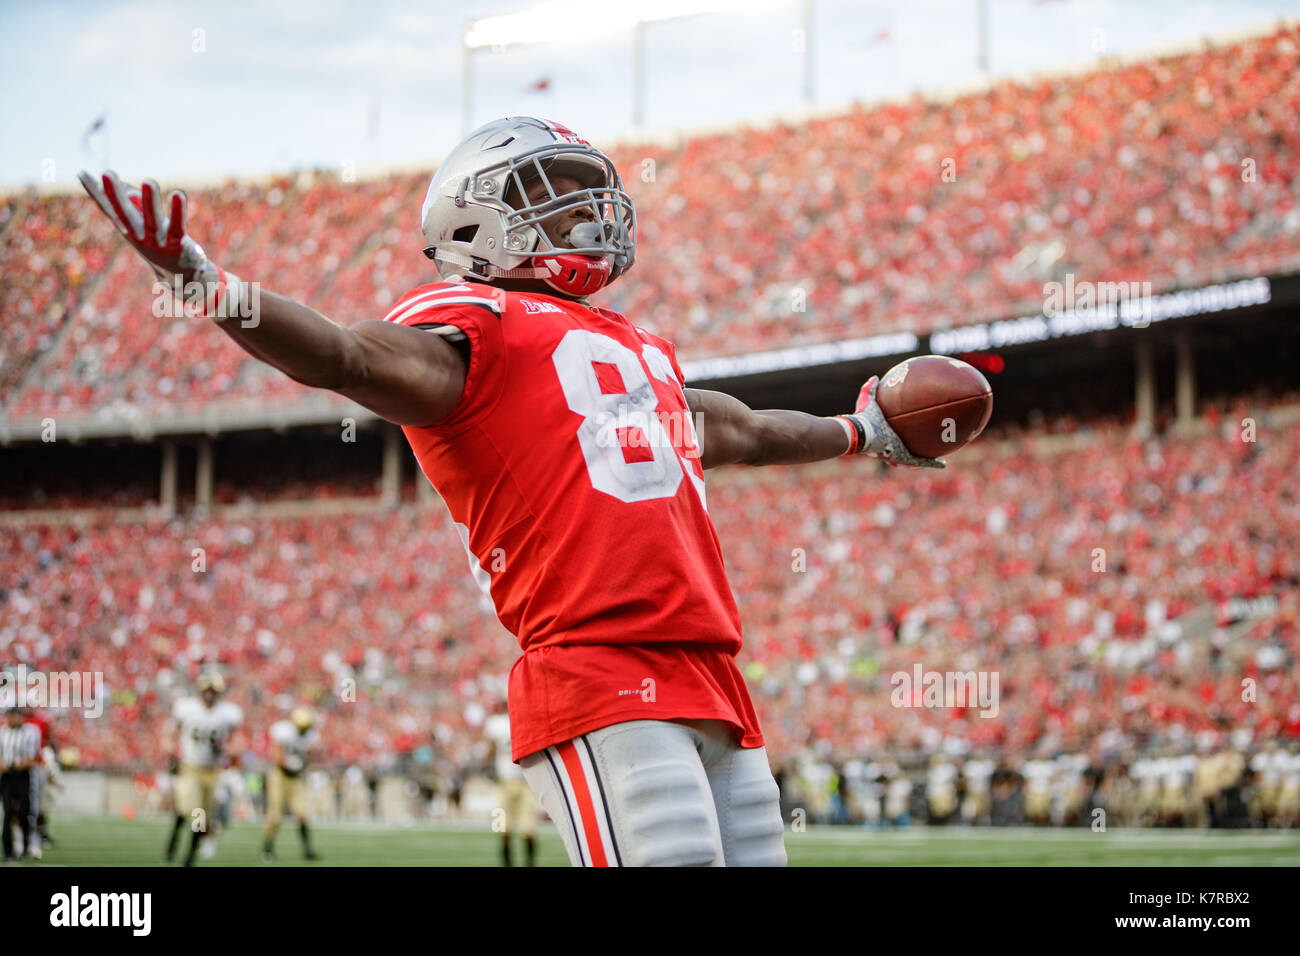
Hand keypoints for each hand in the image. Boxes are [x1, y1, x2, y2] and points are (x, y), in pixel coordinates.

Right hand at [78, 170, 215, 285]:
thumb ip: (136, 207)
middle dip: (115, 194)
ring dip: (150, 201)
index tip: (81, 173)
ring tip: (148, 181)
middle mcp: (139, 236)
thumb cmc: (161, 245)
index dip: (96, 193)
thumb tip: (130, 190)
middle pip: (125, 214)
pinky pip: (177, 227)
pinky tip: (177, 193)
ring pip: (153, 221)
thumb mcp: (144, 226)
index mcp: (128, 229)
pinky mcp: (178, 246)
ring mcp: (158, 242)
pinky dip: (177, 211)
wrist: (182, 277)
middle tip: (106, 173)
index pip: (109, 209)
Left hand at [845, 376, 945, 468]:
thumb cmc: (863, 419)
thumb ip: (869, 389)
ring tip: (938, 461)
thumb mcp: (867, 402)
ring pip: (913, 460)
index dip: (900, 437)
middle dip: (913, 451)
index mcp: (884, 437)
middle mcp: (890, 447)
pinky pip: (919, 462)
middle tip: (924, 448)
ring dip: (925, 461)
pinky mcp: (901, 458)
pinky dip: (931, 463)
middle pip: (904, 451)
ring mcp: (896, 454)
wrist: (864, 432)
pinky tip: (943, 464)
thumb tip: (875, 377)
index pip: (894, 438)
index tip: (907, 433)